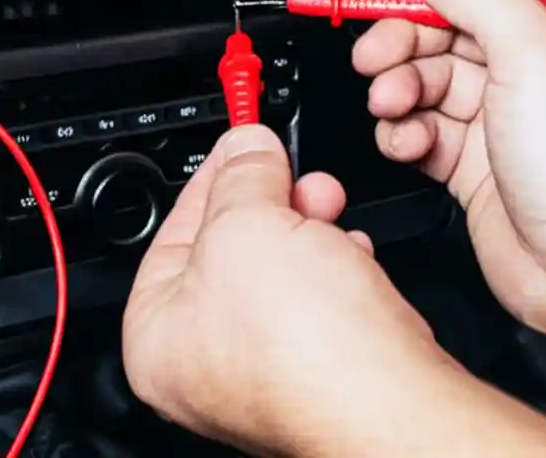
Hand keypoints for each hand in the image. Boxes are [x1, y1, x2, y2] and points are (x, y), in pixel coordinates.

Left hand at [122, 124, 454, 455]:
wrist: (388, 401)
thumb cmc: (305, 346)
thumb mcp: (248, 222)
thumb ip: (242, 174)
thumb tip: (246, 149)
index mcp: (157, 339)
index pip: (173, 233)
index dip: (211, 176)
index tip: (241, 143)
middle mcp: (205, 368)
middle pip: (231, 253)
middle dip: (269, 203)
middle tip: (288, 172)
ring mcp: (267, 375)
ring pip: (283, 276)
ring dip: (310, 232)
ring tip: (329, 213)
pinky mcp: (325, 375)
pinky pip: (324, 306)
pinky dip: (338, 272)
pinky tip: (352, 258)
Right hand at [351, 0, 545, 321]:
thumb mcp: (539, 52)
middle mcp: (536, 64)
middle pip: (446, 25)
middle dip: (401, 35)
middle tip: (373, 54)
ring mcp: (505, 115)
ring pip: (428, 78)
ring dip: (398, 86)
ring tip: (392, 103)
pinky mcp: (478, 163)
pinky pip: (424, 130)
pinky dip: (404, 132)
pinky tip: (407, 141)